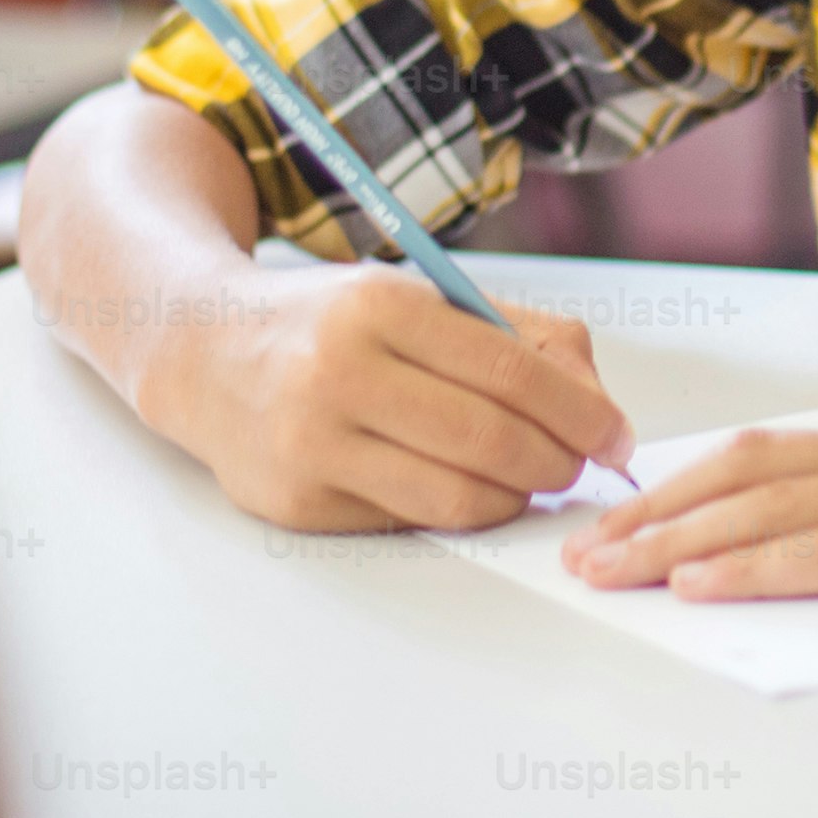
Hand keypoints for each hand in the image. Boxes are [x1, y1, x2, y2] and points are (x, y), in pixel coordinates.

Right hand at [149, 267, 629, 533]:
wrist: (203, 353)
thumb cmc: (329, 324)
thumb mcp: (418, 296)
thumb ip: (517, 336)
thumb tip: (595, 403)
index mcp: (377, 307)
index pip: (511, 372)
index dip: (581, 413)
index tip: (614, 435)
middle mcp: (337, 374)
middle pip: (491, 441)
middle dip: (558, 463)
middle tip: (579, 465)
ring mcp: (311, 445)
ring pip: (456, 498)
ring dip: (515, 498)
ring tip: (527, 478)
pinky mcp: (297, 504)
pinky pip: (408, 522)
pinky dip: (454, 510)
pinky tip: (462, 486)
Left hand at [560, 378, 817, 598]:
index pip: (780, 452)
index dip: (691, 482)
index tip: (629, 511)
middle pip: (747, 474)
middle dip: (652, 515)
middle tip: (578, 549)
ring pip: (768, 510)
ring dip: (673, 544)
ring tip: (603, 571)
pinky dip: (755, 568)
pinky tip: (701, 585)